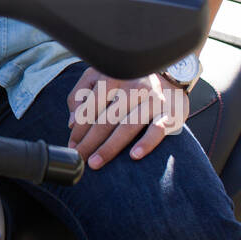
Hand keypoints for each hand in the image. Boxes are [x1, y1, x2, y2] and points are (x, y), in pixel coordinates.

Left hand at [66, 66, 189, 169]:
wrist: (169, 77)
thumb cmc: (126, 81)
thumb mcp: (99, 78)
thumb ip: (80, 96)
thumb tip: (71, 122)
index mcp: (113, 77)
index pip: (91, 107)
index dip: (79, 128)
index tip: (72, 145)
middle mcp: (133, 87)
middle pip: (107, 119)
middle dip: (90, 141)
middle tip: (79, 157)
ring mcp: (152, 100)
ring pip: (127, 126)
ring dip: (110, 147)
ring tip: (96, 162)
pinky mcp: (169, 112)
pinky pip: (157, 130)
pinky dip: (146, 143)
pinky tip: (134, 156)